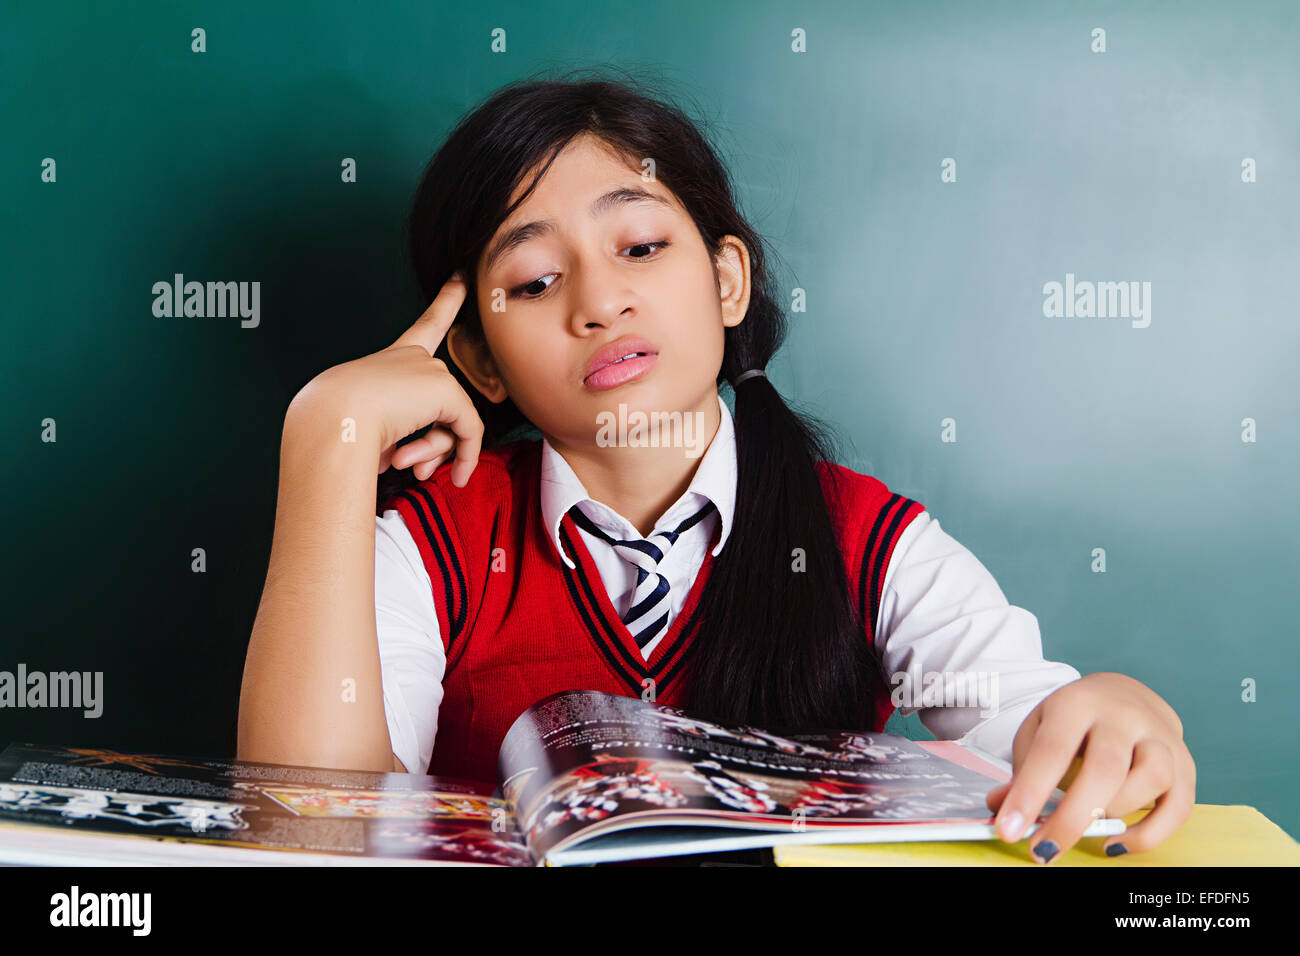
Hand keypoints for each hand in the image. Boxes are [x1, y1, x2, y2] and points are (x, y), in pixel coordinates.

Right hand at [290, 272, 484, 486]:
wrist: (331, 420)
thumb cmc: (334, 426)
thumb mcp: (369, 428)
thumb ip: (395, 435)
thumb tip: (404, 457)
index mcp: (392, 360)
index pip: (426, 326)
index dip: (446, 300)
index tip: (462, 278)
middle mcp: (414, 358)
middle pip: (443, 406)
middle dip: (432, 445)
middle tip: (415, 470)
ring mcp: (431, 370)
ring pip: (452, 422)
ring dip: (434, 453)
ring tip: (408, 465)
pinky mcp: (445, 390)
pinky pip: (470, 431)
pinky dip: (467, 458)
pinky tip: (458, 477)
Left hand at [984, 672, 1194, 862]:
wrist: (1124, 695)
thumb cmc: (1074, 720)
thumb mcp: (1039, 731)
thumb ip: (1023, 770)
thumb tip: (1002, 809)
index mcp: (1076, 703)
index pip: (1052, 750)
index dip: (1030, 793)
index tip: (1009, 829)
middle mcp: (1123, 716)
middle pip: (1106, 768)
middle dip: (1072, 817)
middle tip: (1044, 849)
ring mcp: (1160, 737)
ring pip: (1151, 779)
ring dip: (1116, 815)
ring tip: (1088, 832)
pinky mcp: (1185, 764)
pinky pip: (1180, 805)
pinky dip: (1151, 833)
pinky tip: (1117, 841)